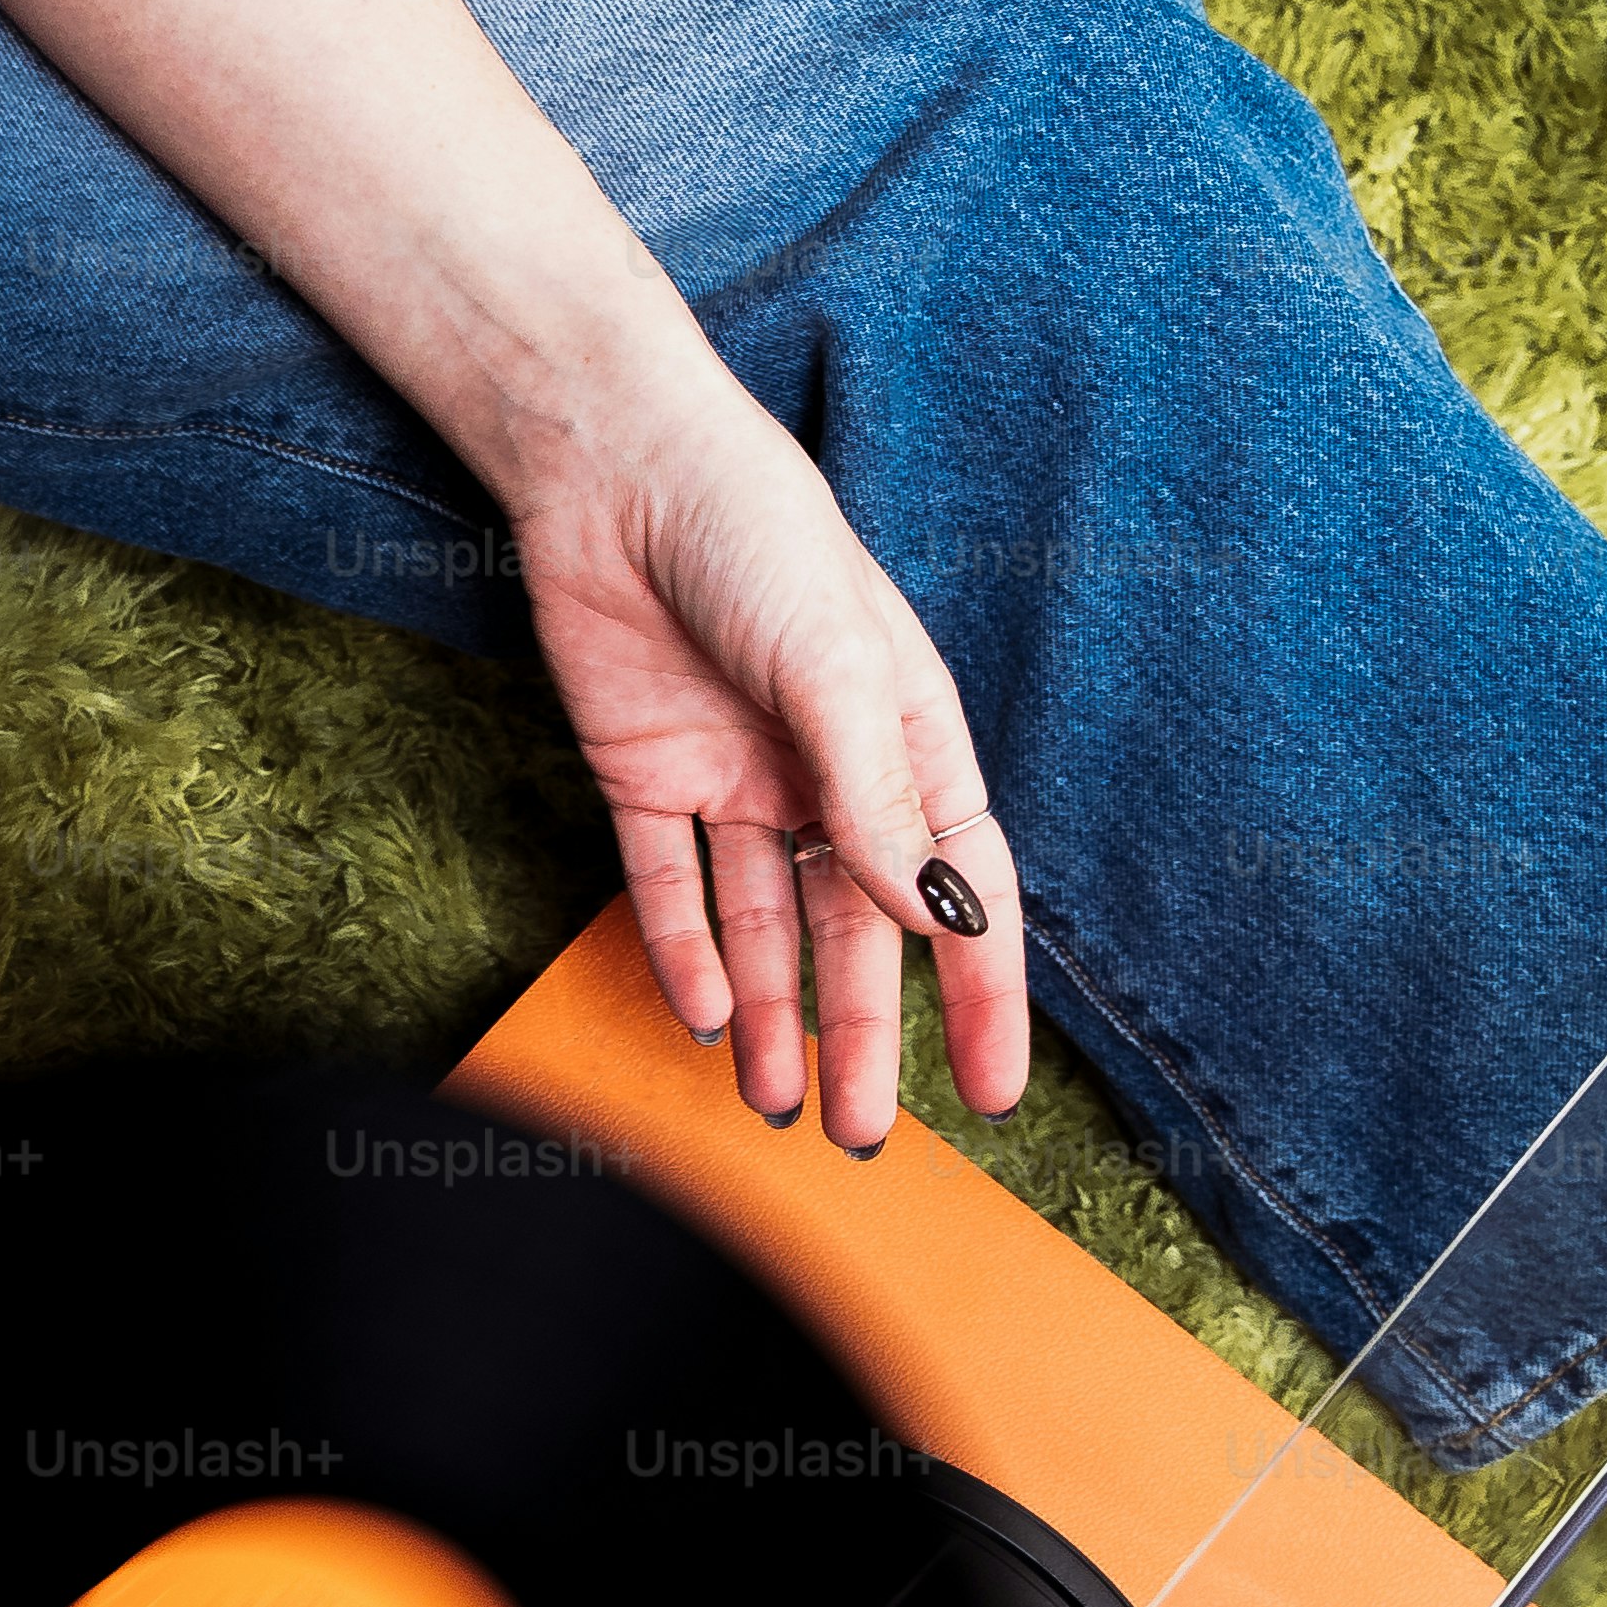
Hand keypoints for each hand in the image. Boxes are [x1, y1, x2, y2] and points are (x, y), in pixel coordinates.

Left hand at [496, 357, 1034, 1149]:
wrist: (615, 470)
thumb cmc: (755, 535)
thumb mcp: (837, 666)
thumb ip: (877, 794)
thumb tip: (932, 915)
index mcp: (906, 741)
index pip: (962, 892)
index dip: (981, 996)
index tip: (990, 1097)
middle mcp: (826, 774)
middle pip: (856, 935)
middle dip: (863, 1037)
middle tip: (857, 1137)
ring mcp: (736, 780)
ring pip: (763, 929)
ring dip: (774, 1017)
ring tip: (777, 1106)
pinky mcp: (645, 779)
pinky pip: (668, 890)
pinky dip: (685, 954)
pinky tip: (706, 1020)